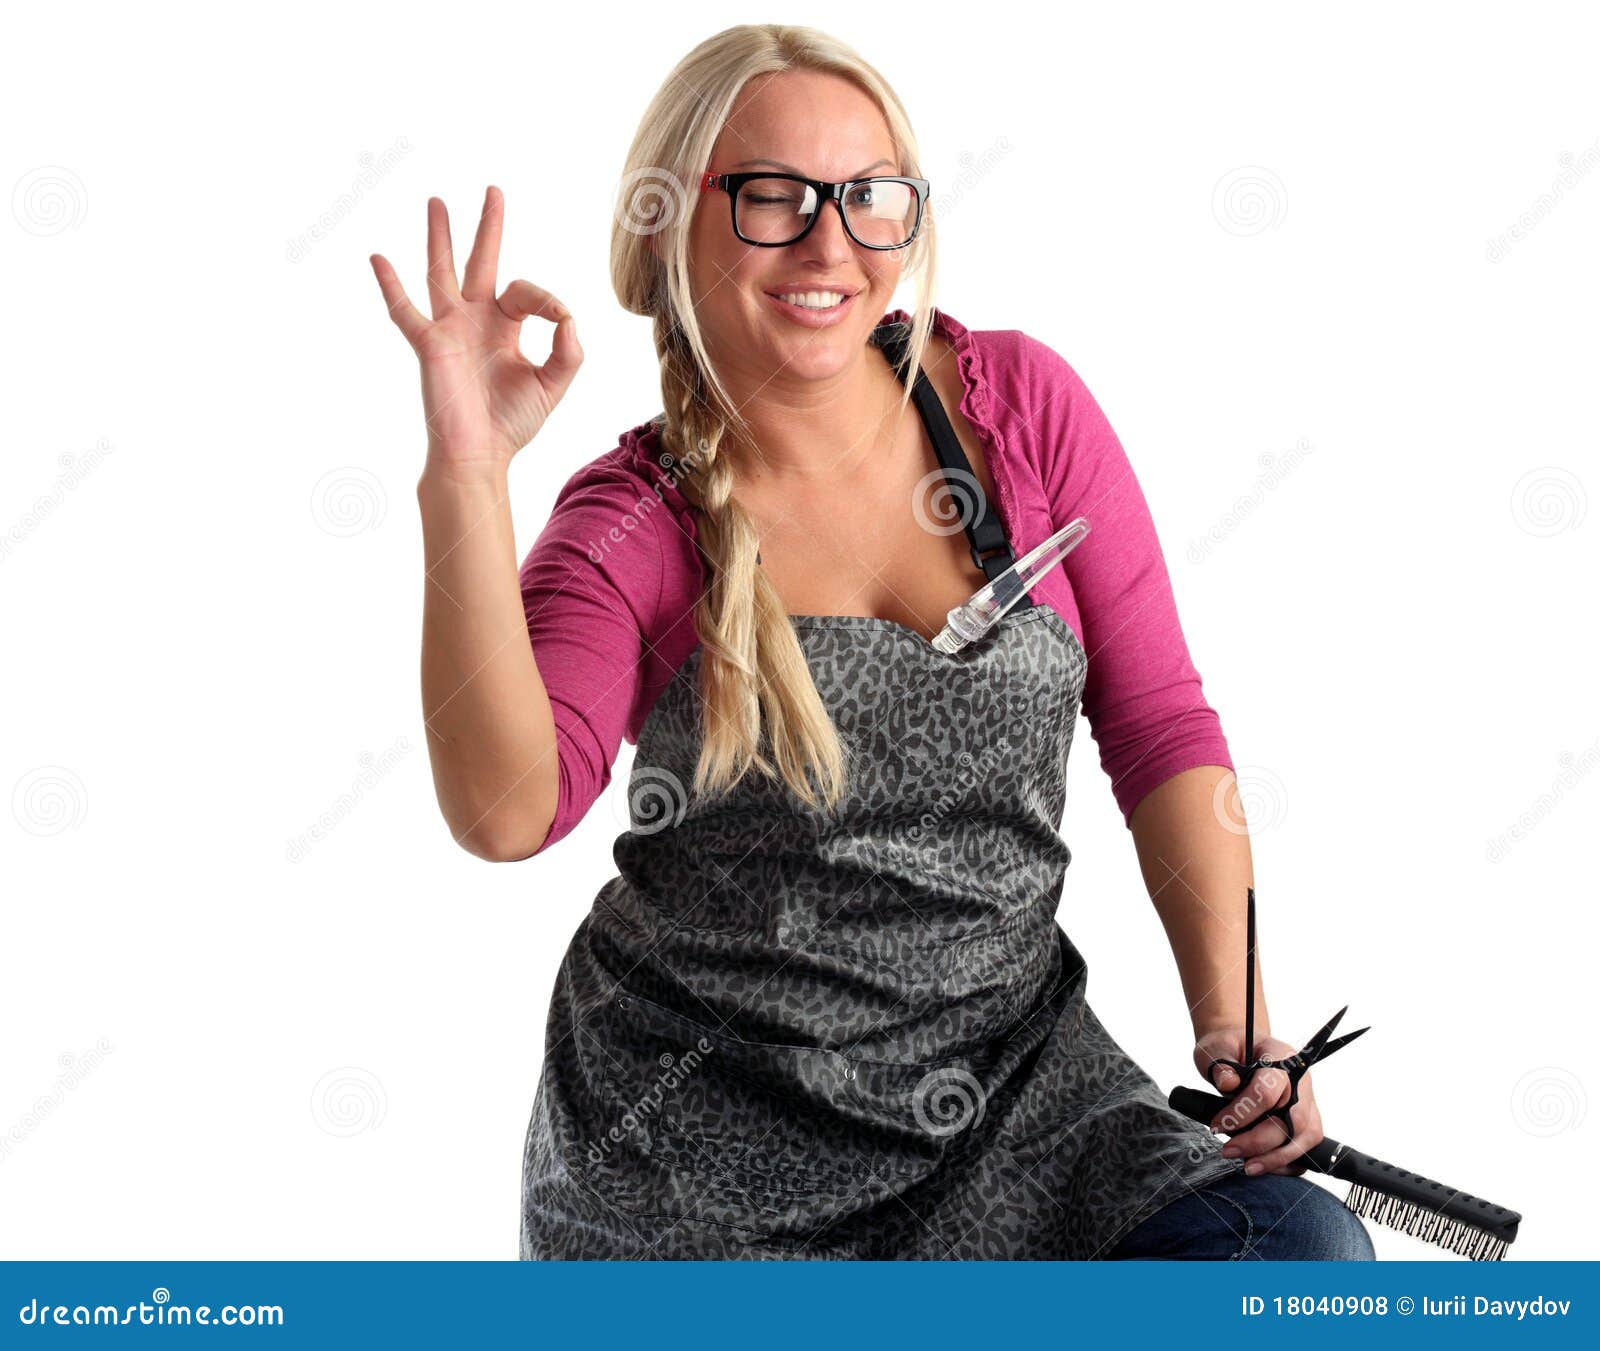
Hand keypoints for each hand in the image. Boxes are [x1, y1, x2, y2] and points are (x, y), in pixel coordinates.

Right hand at [370, 186, 582, 480]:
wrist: (480, 453)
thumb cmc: (512, 423)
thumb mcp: (553, 384)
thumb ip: (568, 351)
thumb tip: (568, 316)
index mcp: (505, 328)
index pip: (525, 292)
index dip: (545, 298)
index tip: (557, 319)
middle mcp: (476, 321)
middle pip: (481, 262)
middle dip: (488, 227)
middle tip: (493, 191)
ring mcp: (450, 329)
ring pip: (442, 272)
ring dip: (440, 237)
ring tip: (437, 201)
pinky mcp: (429, 344)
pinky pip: (405, 311)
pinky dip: (390, 285)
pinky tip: (378, 258)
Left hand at [1193, 1026, 1323, 1176]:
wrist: (1240, 1047)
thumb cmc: (1229, 1047)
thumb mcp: (1217, 1047)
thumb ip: (1221, 1065)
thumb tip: (1228, 1083)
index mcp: (1281, 1057)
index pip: (1268, 1091)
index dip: (1241, 1113)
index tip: (1217, 1125)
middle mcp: (1301, 1080)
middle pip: (1291, 1120)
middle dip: (1258, 1142)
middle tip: (1229, 1151)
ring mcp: (1307, 1101)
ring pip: (1304, 1137)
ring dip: (1276, 1157)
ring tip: (1248, 1166)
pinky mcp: (1307, 1119)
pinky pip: (1308, 1146)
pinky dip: (1289, 1162)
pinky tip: (1265, 1166)